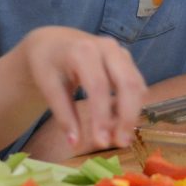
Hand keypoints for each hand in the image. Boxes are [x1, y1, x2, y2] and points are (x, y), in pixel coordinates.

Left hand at [21, 27, 145, 151]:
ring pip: (137, 85)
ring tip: (121, 139)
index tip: (101, 143)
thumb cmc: (48, 64)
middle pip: (127, 83)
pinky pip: (137, 85)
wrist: (54, 42)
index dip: (102, 116)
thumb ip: (63, 114)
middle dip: (127, 116)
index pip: (98, 86)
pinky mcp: (127, 61)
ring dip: (132, 114)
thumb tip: (75, 143)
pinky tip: (121, 125)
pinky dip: (133, 107)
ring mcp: (120, 53)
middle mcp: (107, 48)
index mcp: (83, 50)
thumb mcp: (48, 86)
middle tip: (121, 143)